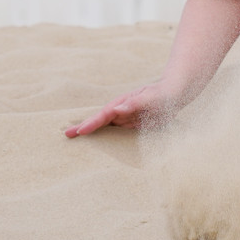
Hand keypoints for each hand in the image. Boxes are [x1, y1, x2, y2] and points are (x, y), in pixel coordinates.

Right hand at [64, 80, 178, 137]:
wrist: (174, 94)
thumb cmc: (163, 94)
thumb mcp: (151, 97)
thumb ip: (135, 103)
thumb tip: (117, 109)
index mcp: (122, 104)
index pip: (104, 115)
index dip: (91, 123)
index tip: (79, 131)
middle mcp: (120, 111)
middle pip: (99, 121)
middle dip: (83, 127)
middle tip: (66, 135)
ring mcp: (124, 118)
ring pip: (105, 128)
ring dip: (91, 135)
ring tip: (74, 140)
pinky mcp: (130, 125)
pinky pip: (115, 133)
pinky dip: (104, 139)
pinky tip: (97, 146)